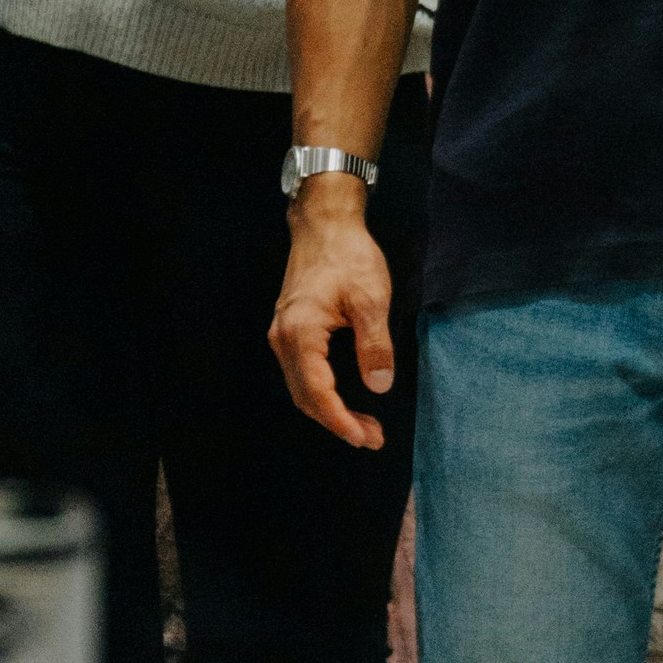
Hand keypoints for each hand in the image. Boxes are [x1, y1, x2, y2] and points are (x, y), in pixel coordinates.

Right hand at [271, 192, 393, 449]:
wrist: (325, 224)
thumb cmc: (349, 255)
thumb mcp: (372, 299)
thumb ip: (374, 345)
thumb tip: (379, 388)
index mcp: (301, 333)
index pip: (317, 392)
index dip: (340, 421)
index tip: (364, 438)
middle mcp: (283, 338)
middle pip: (305, 396)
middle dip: (338, 422)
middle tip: (372, 438)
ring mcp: (283, 333)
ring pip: (301, 387)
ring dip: (330, 410)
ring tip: (364, 426)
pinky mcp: (290, 329)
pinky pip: (301, 372)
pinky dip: (322, 391)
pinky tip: (344, 398)